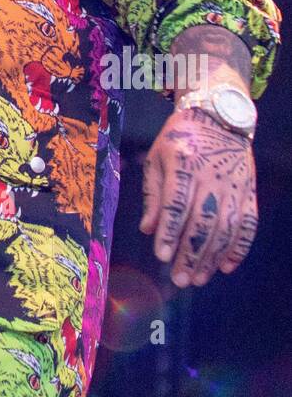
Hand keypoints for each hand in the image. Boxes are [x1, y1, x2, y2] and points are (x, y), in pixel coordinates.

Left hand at [139, 106, 257, 286]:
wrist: (219, 117)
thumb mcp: (158, 157)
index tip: (162, 256)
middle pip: (203, 220)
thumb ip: (154, 194)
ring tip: (198, 278)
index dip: (170, 231)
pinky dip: (239, 248)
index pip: (177, 203)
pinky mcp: (248, 192)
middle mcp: (211, 174)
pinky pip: (248, 224)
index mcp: (184, 162)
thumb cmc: (180, 139)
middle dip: (191, 253)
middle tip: (180, 279)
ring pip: (226, 228)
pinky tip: (227, 266)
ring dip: (212, 257)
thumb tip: (148, 230)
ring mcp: (234, 184)